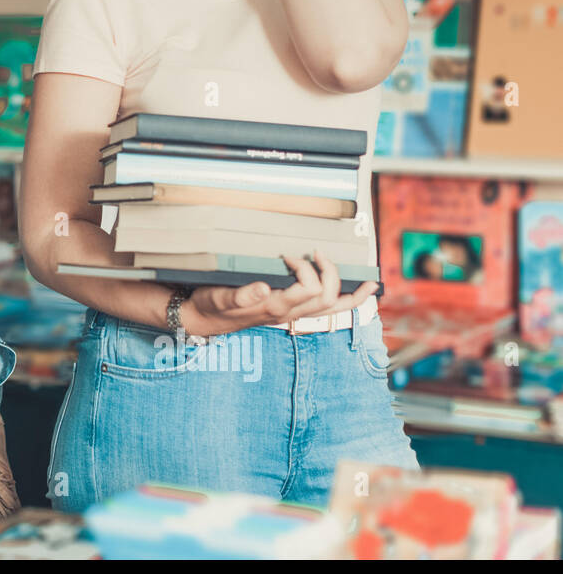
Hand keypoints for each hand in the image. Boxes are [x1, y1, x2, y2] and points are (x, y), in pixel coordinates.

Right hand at [180, 250, 379, 336]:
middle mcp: (288, 314)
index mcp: (274, 307)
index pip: (308, 289)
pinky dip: (346, 303)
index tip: (287, 254)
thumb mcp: (219, 297)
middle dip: (330, 273)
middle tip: (318, 253)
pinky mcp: (291, 313)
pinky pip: (326, 312)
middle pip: (327, 298)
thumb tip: (263, 288)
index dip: (305, 268)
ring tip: (370, 283)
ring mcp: (292, 316)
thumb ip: (240, 294)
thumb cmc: (212, 305)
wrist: (204, 320)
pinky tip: (355, 294)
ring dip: (353, 296)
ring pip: (333, 310)